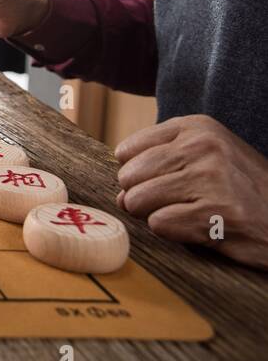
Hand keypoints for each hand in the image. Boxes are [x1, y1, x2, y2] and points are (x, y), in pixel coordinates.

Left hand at [116, 115, 267, 269]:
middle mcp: (203, 146)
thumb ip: (161, 162)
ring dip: (157, 216)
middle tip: (178, 204)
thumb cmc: (242, 190)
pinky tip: (203, 228)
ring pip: (138, 201)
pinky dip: (174, 232)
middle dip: (142, 198)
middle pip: (128, 177)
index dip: (137, 175)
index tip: (165, 183)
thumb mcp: (208, 156)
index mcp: (196, 127)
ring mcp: (212, 178)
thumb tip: (119, 193)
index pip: (127, 151)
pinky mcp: (218, 213)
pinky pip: (159, 224)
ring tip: (190, 215)